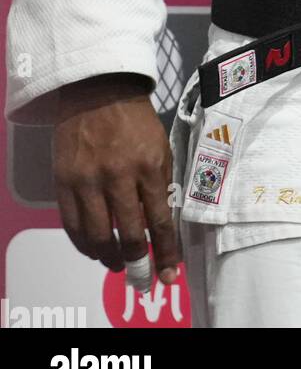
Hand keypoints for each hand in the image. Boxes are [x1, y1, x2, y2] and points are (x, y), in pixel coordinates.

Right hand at [53, 73, 179, 285]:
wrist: (97, 92)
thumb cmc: (136, 121)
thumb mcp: (161, 146)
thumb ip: (161, 184)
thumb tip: (162, 224)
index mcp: (148, 166)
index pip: (159, 220)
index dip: (164, 252)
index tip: (167, 275)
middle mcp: (118, 176)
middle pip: (127, 234)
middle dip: (136, 262)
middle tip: (140, 277)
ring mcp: (87, 181)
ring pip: (97, 236)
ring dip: (108, 257)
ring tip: (116, 264)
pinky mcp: (64, 182)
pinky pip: (72, 225)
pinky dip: (83, 244)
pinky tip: (93, 249)